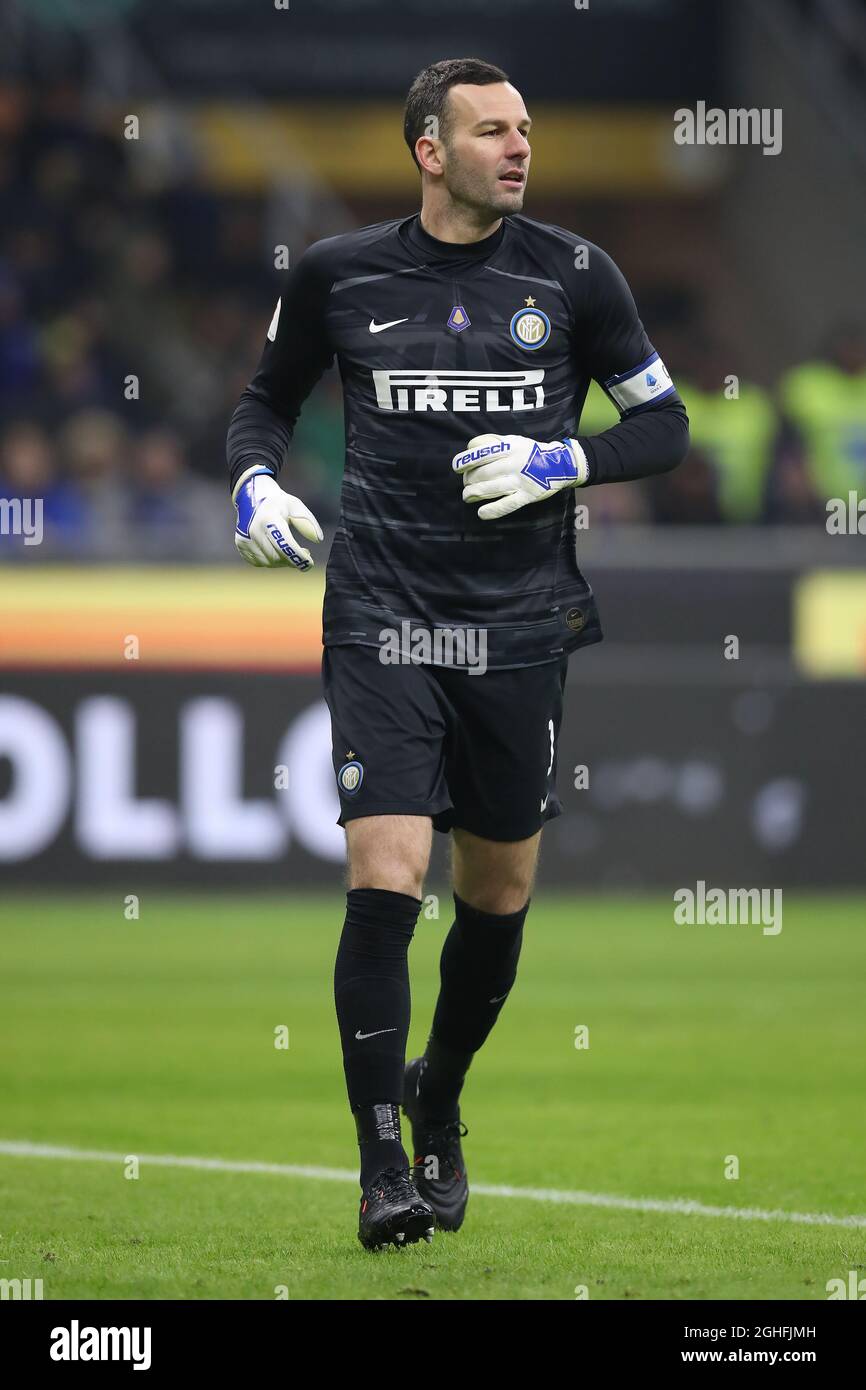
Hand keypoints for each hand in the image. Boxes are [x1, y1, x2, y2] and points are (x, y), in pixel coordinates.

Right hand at [232, 467, 322, 568]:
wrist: (253, 499)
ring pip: (269, 562)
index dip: (299, 558)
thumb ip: (307, 522)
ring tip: (292, 551)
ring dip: (284, 562)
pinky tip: (278, 552)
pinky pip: (260, 563)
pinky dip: (272, 562)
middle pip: (278, 557)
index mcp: (269, 519)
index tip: (310, 563)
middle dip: (293, 560)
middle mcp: (254, 531)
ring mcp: (245, 539)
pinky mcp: (241, 546)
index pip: (286, 545)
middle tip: (304, 554)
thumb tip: (318, 539)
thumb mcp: (295, 506)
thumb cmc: (278, 503)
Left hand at [453, 433, 588, 519]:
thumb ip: (493, 442)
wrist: (559, 465)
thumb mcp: (514, 440)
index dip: (465, 461)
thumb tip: (470, 448)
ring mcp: (520, 481)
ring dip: (473, 494)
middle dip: (469, 480)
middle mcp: (513, 463)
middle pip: (482, 473)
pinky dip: (492, 510)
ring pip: (490, 489)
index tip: (457, 467)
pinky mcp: (526, 496)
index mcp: (509, 447)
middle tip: (467, 484)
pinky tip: (481, 513)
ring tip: (467, 496)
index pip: (480, 453)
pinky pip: (506, 505)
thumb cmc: (530, 452)